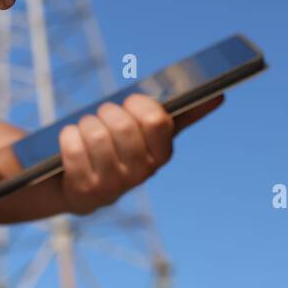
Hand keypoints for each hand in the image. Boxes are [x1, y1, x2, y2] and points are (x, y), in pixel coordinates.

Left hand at [53, 93, 222, 214]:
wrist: (74, 186)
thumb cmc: (115, 148)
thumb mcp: (145, 133)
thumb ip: (179, 116)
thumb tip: (219, 94)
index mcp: (161, 155)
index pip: (157, 121)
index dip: (139, 104)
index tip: (130, 101)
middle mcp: (141, 175)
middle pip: (122, 125)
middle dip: (107, 111)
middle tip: (102, 116)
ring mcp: (113, 186)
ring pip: (96, 134)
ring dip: (85, 124)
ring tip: (85, 130)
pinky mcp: (85, 192)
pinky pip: (73, 148)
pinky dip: (68, 137)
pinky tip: (70, 140)